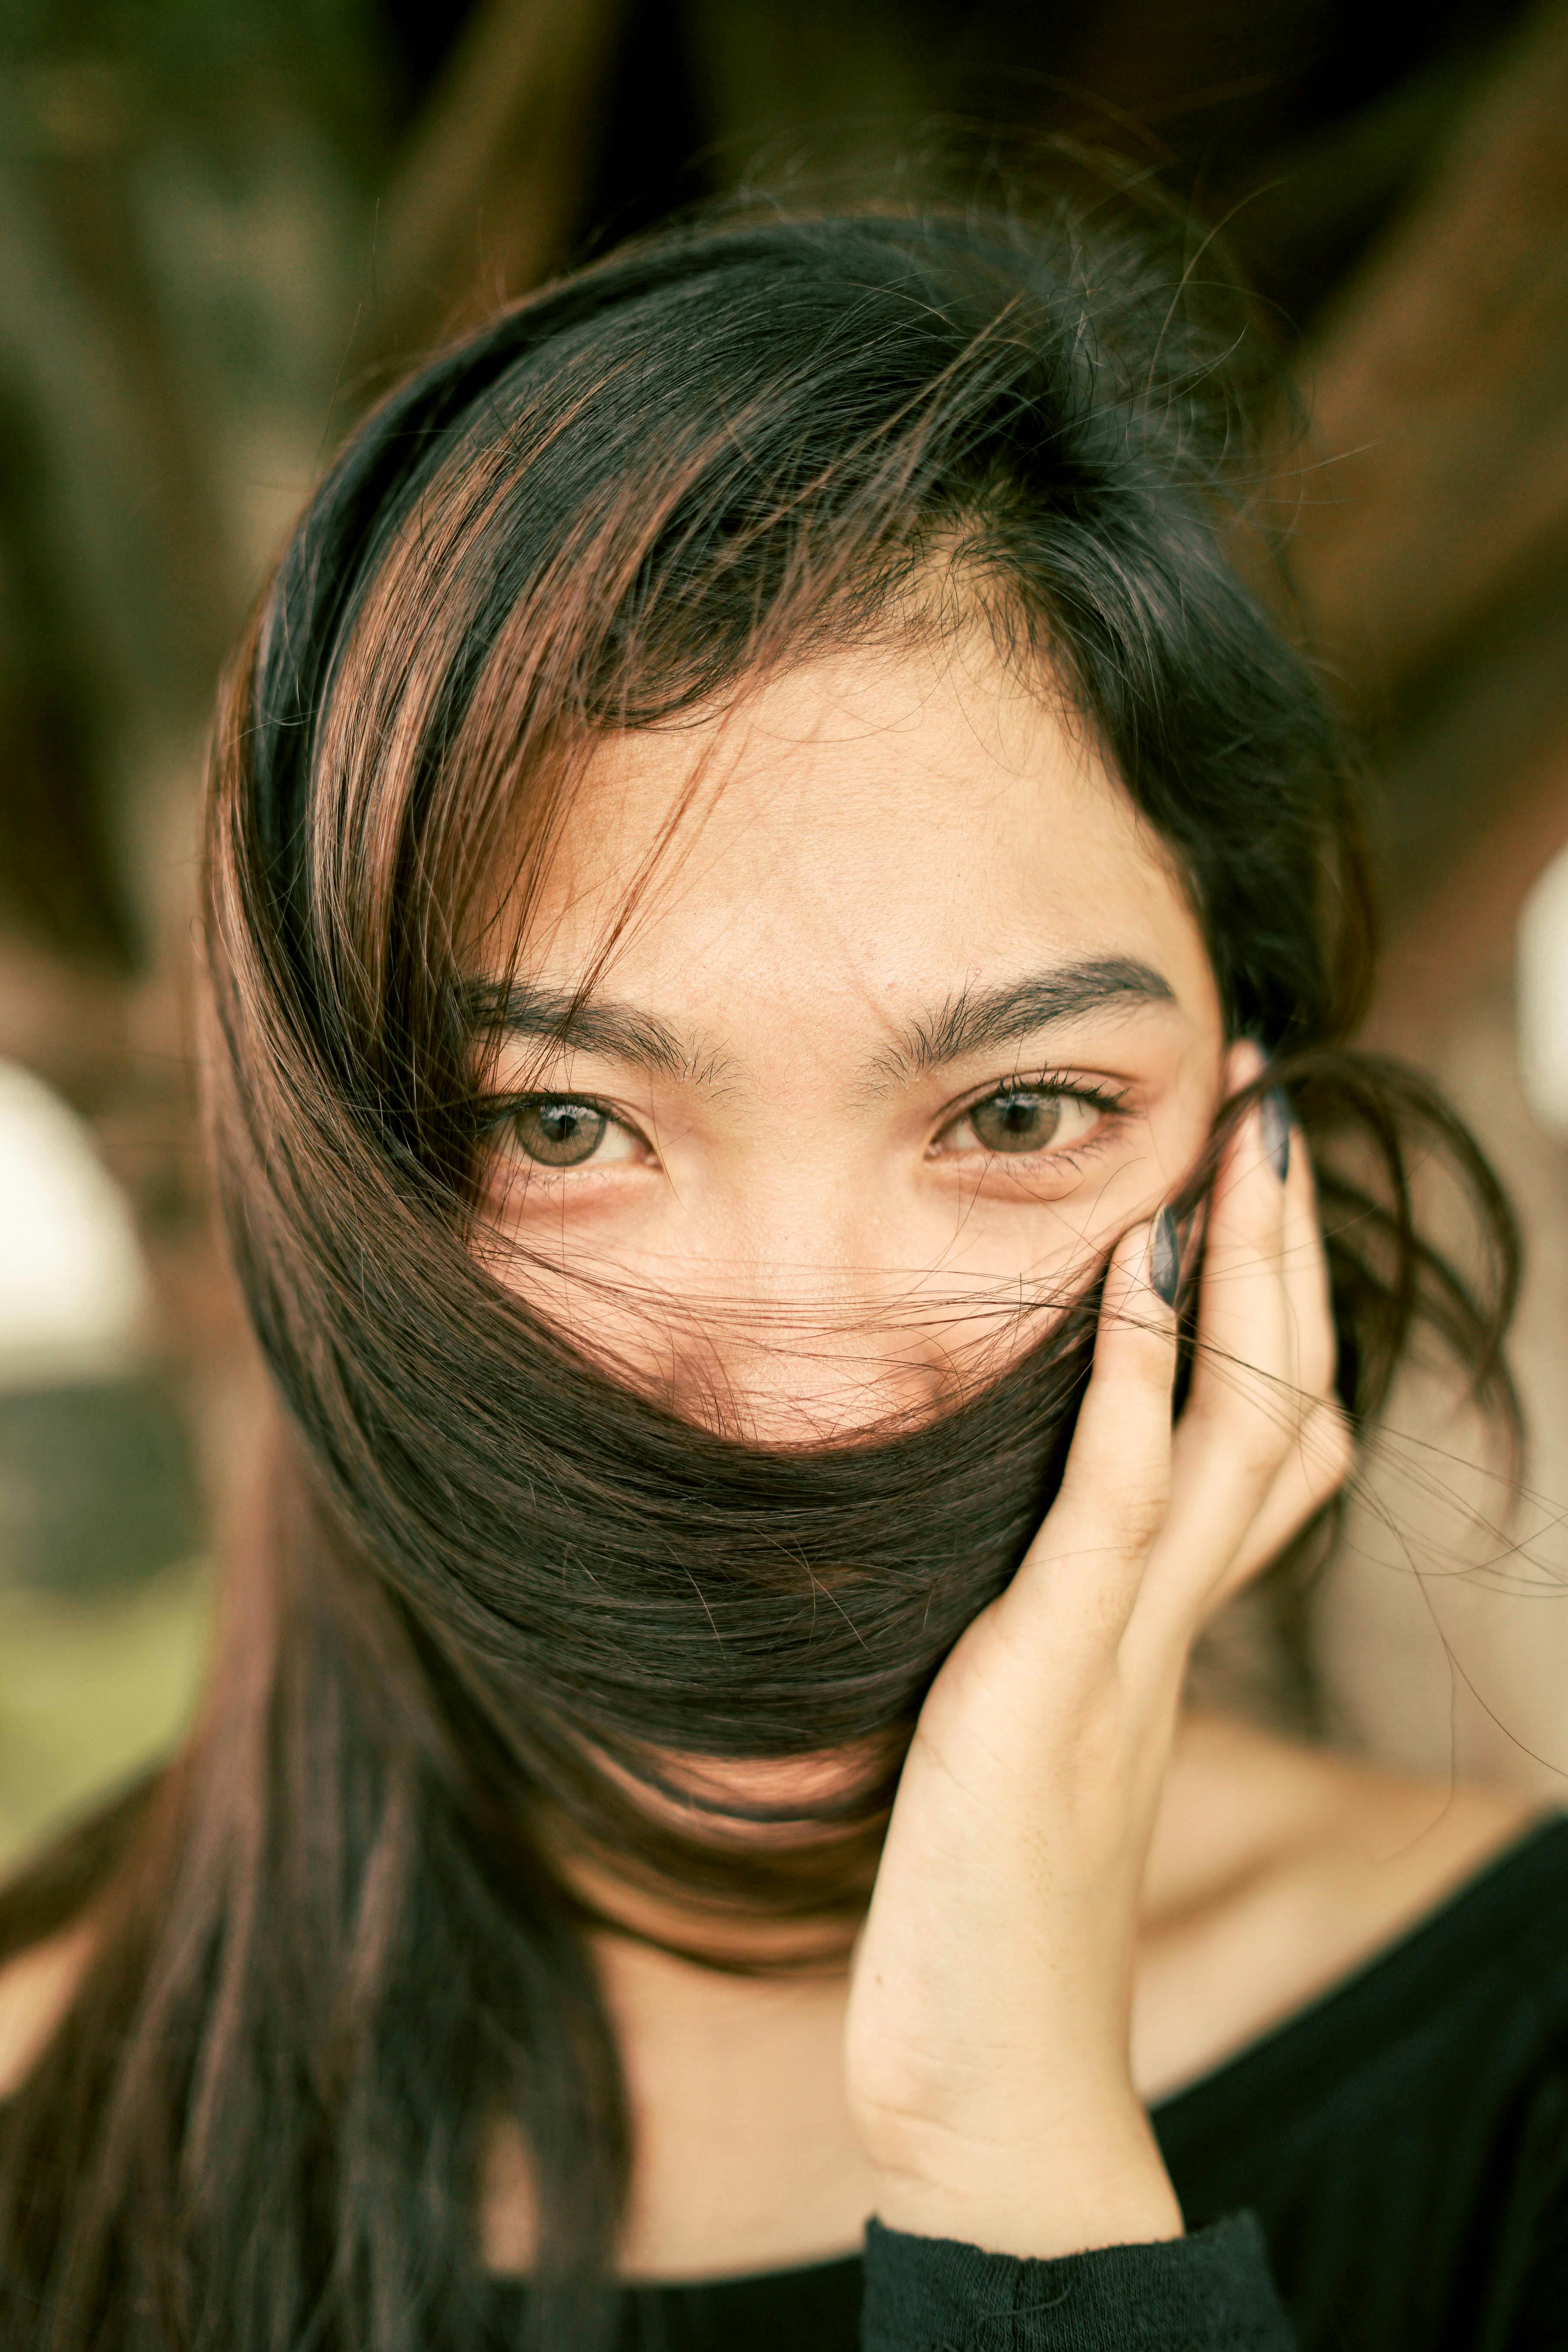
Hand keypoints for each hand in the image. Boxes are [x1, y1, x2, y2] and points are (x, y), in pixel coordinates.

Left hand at [843, 1048, 1351, 2257]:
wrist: (991, 2082)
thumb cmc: (990, 1913)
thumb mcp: (1027, 1735)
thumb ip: (1048, 1639)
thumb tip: (1026, 1557)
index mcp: (1160, 1628)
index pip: (1265, 1438)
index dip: (1272, 1304)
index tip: (1247, 1183)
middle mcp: (1169, 1620)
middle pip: (1282, 1400)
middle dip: (1282, 1247)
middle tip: (1273, 1104)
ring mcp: (1125, 1645)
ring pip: (1238, 1427)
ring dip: (1243, 1271)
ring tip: (1240, 1137)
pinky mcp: (1054, 1678)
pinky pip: (1119, 1502)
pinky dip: (1142, 1378)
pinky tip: (1141, 1270)